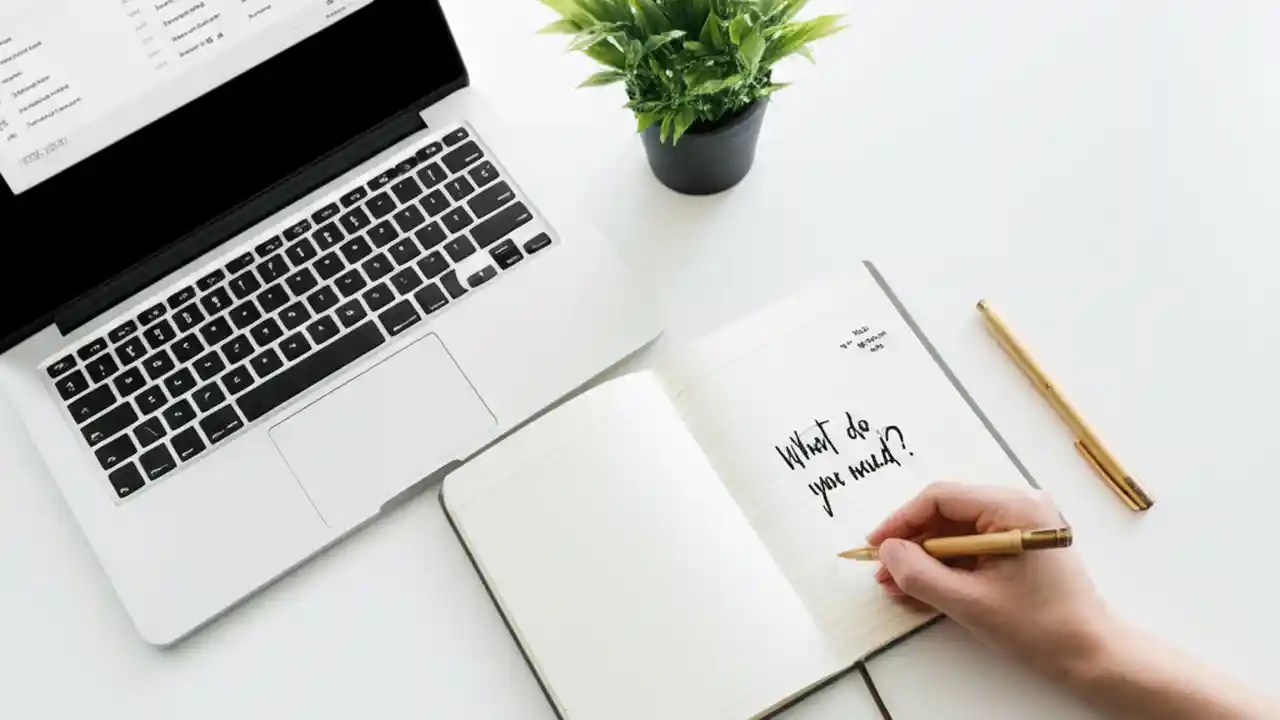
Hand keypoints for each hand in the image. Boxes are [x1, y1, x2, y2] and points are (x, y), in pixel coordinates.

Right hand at [867, 483, 1104, 679]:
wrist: (1092, 654)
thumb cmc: (1040, 627)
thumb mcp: (969, 602)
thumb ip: (921, 573)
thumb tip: (888, 551)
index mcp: (1014, 508)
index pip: (941, 498)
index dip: (901, 521)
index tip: (875, 546)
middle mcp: (1020, 505)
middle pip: (948, 513)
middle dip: (912, 545)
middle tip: (884, 572)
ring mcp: (1022, 524)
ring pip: (957, 531)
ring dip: (926, 558)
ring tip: (898, 586)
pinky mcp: (1021, 544)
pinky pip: (973, 546)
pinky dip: (948, 566)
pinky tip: (923, 588)